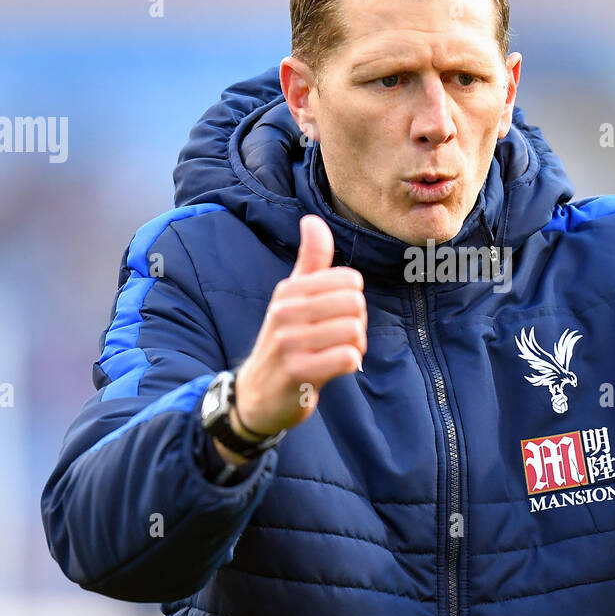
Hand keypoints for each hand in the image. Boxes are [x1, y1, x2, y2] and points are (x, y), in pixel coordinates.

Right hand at [228, 214, 366, 440]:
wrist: (258, 395)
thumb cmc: (285, 341)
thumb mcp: (292, 298)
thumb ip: (310, 260)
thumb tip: (312, 219)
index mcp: (289, 291)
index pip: (349, 280)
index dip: (353, 300)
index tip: (335, 316)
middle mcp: (285, 312)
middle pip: (355, 304)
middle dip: (356, 324)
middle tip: (338, 338)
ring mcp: (289, 342)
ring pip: (354, 331)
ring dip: (354, 346)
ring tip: (334, 354)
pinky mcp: (298, 372)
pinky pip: (347, 358)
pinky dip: (349, 364)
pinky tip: (333, 369)